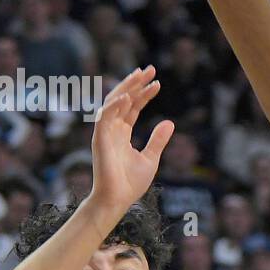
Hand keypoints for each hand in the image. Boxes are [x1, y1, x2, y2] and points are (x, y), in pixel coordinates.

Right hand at [89, 67, 174, 220]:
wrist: (117, 200)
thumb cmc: (130, 182)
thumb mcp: (150, 158)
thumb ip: (158, 139)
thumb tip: (169, 122)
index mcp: (122, 133)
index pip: (133, 107)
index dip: (144, 94)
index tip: (158, 82)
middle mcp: (112, 129)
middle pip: (123, 100)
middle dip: (135, 83)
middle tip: (149, 69)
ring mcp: (104, 133)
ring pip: (113, 103)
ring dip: (126, 88)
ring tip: (139, 75)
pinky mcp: (99, 140)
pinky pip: (104, 118)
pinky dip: (115, 106)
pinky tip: (127, 97)